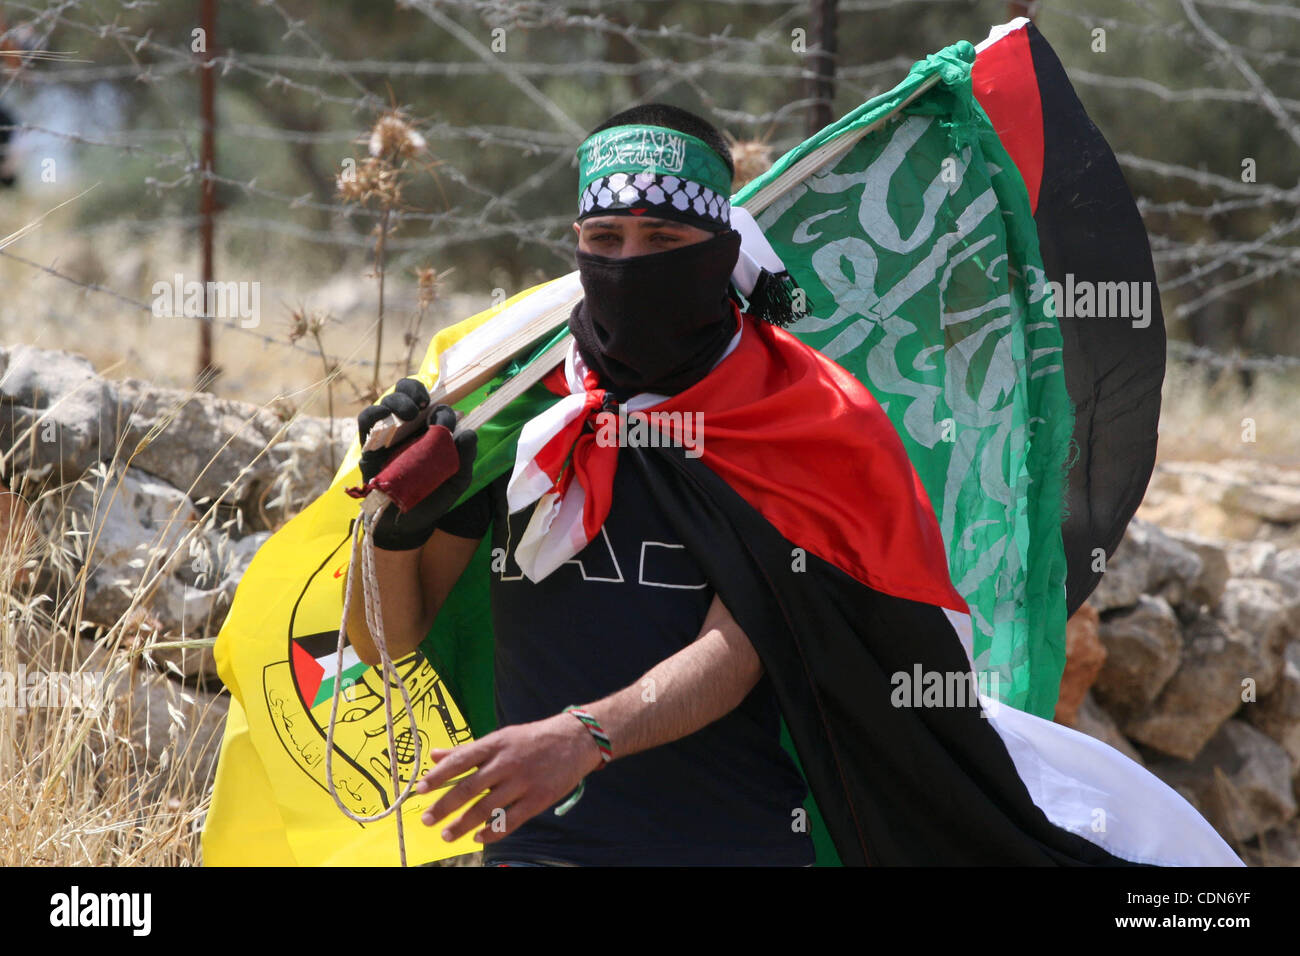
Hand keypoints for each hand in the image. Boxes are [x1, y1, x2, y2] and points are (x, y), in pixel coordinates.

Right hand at [356, 379, 476, 550]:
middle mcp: (408, 428)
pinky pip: (367, 422)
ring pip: (386, 403)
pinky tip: (385, 416)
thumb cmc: (433, 498)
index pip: (431, 403)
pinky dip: (374, 413)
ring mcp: (388, 436)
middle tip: (424, 403)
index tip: (445, 416)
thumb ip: (466, 456)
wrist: (408, 524)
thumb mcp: (457, 479)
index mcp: (430, 431)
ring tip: (410, 412)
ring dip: (398, 400)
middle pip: (406, 393)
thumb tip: (468, 433)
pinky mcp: (369, 447)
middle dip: (413, 390)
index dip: (438, 403)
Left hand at [415, 713, 604, 844]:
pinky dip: (491, 832)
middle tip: (427, 820)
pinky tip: (478, 837)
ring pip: (486, 808)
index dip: (438, 776)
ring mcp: (523, 782)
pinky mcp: (538, 799)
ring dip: (463, 824)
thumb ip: (467, 750)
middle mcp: (507, 763)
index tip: (420, 790)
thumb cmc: (532, 739)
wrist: (576, 740)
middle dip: (445, 806)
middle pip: (469, 788)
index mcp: (495, 744)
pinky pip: (510, 821)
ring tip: (447, 835)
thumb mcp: (500, 737)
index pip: (460, 760)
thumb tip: (435, 755)